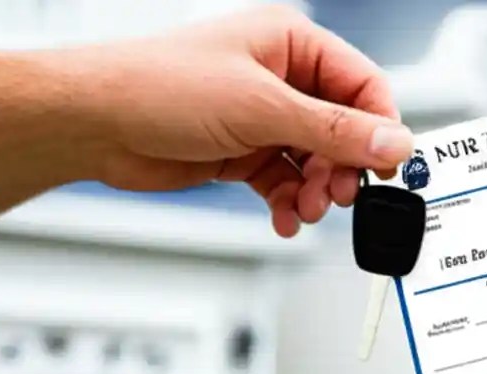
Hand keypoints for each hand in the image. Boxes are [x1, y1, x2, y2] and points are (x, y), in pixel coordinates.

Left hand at [62, 4, 413, 237]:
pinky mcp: (241, 152)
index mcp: (290, 43)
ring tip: (305, 209)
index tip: (386, 167)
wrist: (95, 123)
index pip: (361, 85)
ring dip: (315, 192)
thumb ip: (334, 130)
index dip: (379, 128)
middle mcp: (279, 76)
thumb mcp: (261, 108)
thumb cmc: (158, 87)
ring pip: (314, 161)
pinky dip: (289, 203)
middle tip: (337, 196)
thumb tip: (392, 141)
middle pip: (342, 129)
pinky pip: (284, 181)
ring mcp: (260, 116)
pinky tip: (285, 218)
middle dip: (342, 168)